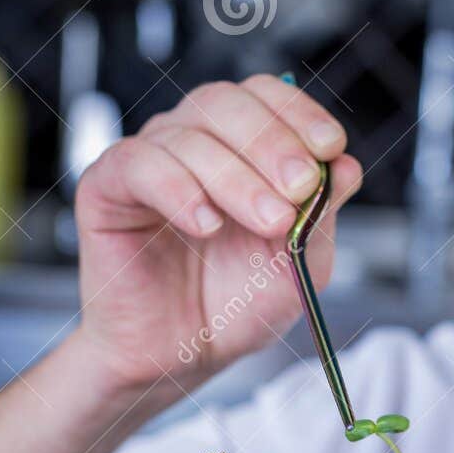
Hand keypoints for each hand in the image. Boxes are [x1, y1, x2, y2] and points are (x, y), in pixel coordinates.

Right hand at [72, 75, 363, 389]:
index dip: (298, 113)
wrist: (180, 356)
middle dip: (273, 143)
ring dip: (236, 178)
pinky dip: (177, 189)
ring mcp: (148, 160)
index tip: (330, 148)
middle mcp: (192, 143)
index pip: (265, 96)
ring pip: (189, 136)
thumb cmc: (234, 305)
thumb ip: (320, 215)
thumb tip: (346, 166)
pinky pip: (138, 164)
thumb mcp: (299, 265)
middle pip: (227, 104)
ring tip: (267, 223)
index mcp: (239, 147)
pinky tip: (205, 225)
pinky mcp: (107, 188)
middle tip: (298, 189)